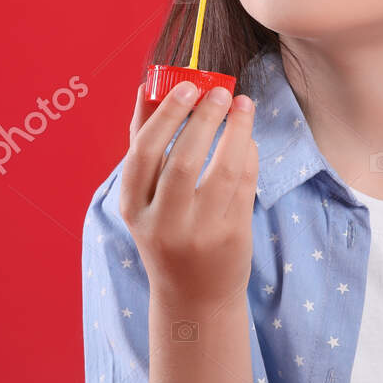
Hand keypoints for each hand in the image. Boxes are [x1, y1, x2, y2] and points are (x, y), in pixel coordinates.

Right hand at [116, 81, 258, 307]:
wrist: (193, 296)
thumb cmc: (167, 232)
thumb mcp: (144, 197)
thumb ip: (143, 143)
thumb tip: (145, 87)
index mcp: (133, 207)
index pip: (144, 153)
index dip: (166, 115)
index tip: (187, 87)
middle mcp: (162, 223)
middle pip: (182, 161)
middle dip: (204, 119)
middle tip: (220, 91)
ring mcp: (199, 233)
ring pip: (221, 172)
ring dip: (235, 131)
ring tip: (243, 104)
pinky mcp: (232, 238)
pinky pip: (244, 186)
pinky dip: (249, 155)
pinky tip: (248, 138)